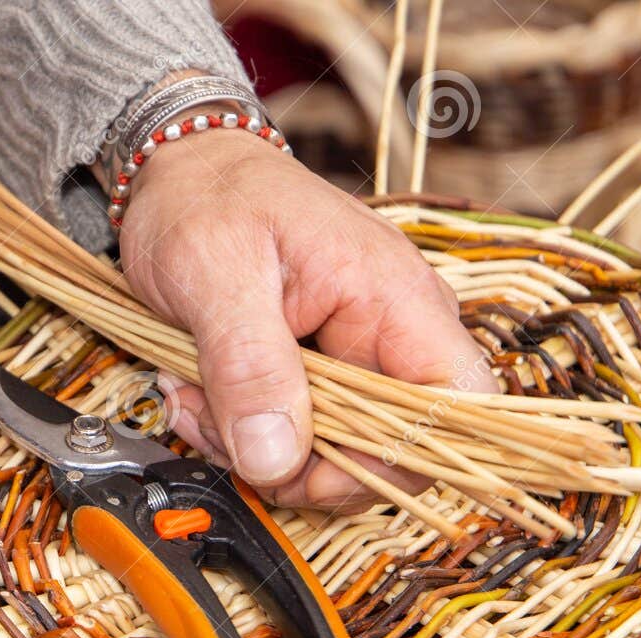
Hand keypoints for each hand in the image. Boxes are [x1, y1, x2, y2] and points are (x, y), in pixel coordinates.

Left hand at [118, 124, 495, 508]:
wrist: (182, 171)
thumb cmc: (209, 198)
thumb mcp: (218, 275)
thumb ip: (248, 367)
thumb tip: (277, 458)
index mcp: (394, 299)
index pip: (458, 405)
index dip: (402, 457)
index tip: (315, 464)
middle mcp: (391, 333)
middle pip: (386, 451)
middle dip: (295, 461)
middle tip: (219, 424)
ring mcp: (353, 357)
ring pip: (329, 455)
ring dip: (251, 446)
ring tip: (196, 395)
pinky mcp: (314, 374)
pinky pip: (292, 437)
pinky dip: (238, 433)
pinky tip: (199, 394)